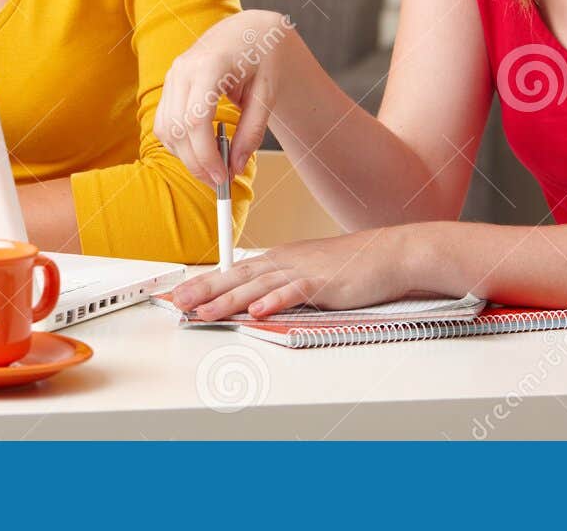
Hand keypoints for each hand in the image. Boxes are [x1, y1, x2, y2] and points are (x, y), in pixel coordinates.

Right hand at [153, 9, 297, 186]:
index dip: (206, 154)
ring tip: (211, 168)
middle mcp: (184, 68)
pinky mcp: (170, 82)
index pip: (196, 120)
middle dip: (196, 162)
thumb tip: (235, 166)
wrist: (250, 30)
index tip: (222, 177)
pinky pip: (165, 121)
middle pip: (178, 128)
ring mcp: (173, 74)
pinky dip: (178, 142)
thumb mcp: (267, 94)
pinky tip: (199, 150)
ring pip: (166, 128)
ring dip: (184, 155)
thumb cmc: (262, 56)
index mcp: (210, 65)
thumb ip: (251, 131)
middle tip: (218, 182)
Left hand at [169, 229, 415, 320]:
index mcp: (279, 259)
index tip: (182, 293)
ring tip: (204, 312)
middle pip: (237, 275)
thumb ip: (281, 285)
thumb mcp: (307, 272)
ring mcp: (303, 271)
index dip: (206, 281)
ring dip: (229, 300)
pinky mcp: (323, 284)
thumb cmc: (350, 266)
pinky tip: (256, 311)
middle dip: (205, 289)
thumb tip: (254, 298)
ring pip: (258, 285)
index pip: (234, 270)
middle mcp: (285, 262)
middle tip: (178, 301)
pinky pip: (294, 293)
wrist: (387, 254)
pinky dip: (274, 301)